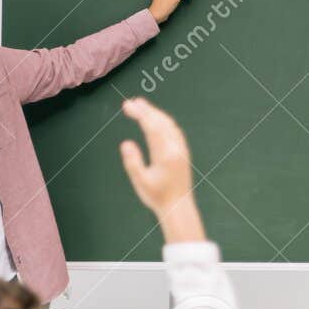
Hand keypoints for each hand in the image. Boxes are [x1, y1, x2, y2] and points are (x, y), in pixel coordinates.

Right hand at [119, 98, 204, 240]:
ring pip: (169, 124)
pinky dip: (163, 121)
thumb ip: (132, 162)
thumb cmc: (157, 196)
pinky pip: (174, 130)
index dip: (140, 113)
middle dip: (146, 109)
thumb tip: (126, 143)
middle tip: (131, 102)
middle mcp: (175, 148)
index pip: (152, 126)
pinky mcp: (183, 152)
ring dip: (155, 113)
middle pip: (161, 121)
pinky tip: (156, 120)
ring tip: (141, 106)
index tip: (127, 105)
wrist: (178, 206)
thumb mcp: (140, 182)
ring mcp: (181, 149)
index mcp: (165, 154)